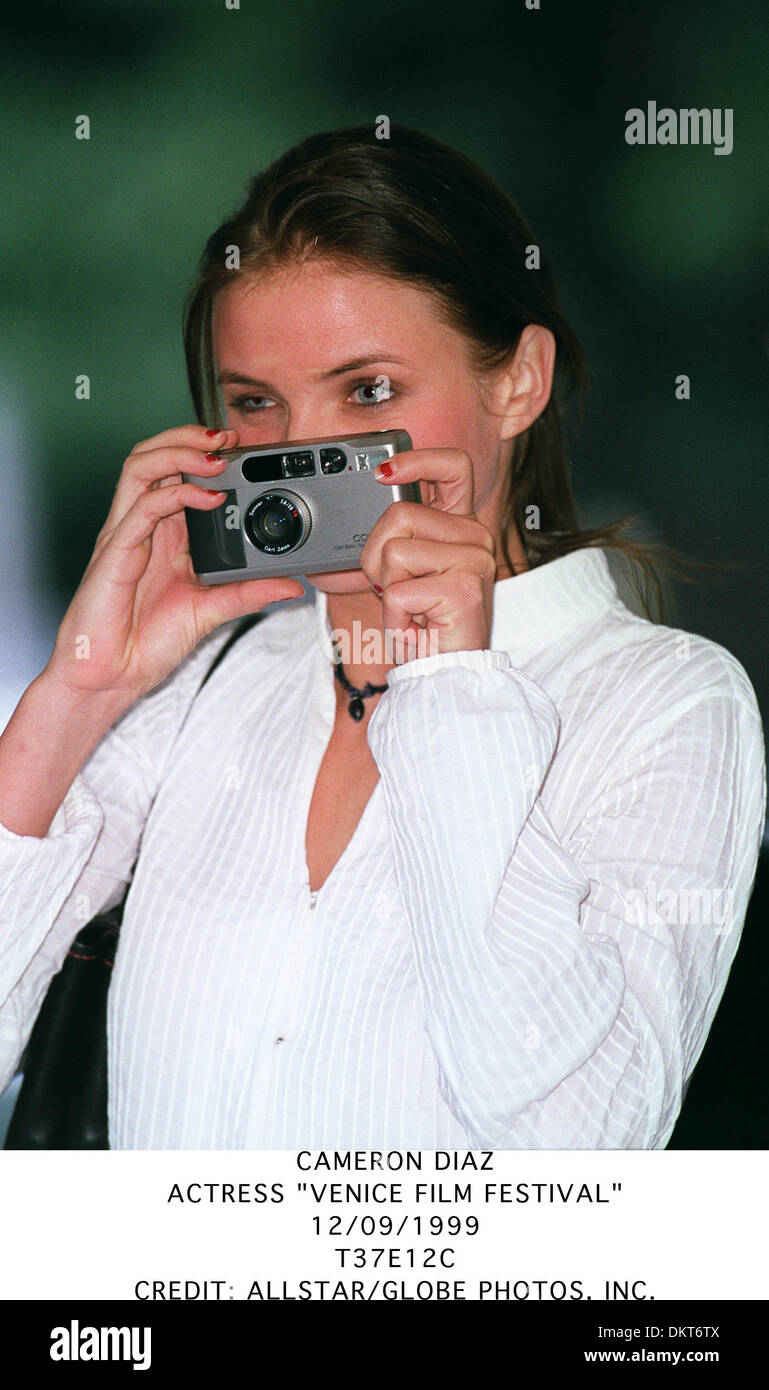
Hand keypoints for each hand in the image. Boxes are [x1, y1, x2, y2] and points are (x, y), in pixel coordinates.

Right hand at [44, 423, 304, 708]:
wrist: (110, 677)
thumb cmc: (146, 642)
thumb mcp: (211, 612)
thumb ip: (248, 593)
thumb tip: (291, 585)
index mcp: (163, 534)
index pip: (176, 472)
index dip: (203, 451)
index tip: (242, 447)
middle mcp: (142, 527)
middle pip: (153, 456)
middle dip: (189, 437)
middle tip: (229, 437)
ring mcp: (125, 536)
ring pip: (140, 468)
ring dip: (179, 451)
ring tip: (215, 455)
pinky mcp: (115, 553)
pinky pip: (140, 509)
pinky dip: (175, 494)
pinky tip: (205, 497)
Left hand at [360, 447, 496, 660]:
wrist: (445, 676)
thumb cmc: (422, 630)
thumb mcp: (399, 576)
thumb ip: (385, 543)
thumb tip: (337, 523)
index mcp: (461, 527)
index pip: (452, 466)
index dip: (417, 460)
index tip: (382, 473)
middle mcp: (475, 537)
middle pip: (399, 514)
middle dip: (376, 556)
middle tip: (394, 589)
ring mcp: (475, 560)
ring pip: (394, 551)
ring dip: (386, 589)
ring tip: (410, 610)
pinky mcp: (464, 588)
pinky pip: (397, 590)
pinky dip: (394, 617)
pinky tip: (417, 627)